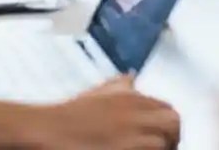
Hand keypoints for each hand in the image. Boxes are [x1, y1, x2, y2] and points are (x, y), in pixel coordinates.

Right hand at [37, 76, 179, 148]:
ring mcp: (131, 132)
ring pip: (164, 140)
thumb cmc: (67, 117)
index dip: (166, 126)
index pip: (167, 109)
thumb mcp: (96, 94)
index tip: (160, 138)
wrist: (45, 130)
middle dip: (172, 136)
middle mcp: (135, 111)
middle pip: (172, 121)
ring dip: (160, 148)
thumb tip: (132, 76)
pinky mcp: (127, 147)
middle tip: (162, 149)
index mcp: (131, 96)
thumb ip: (118, 86)